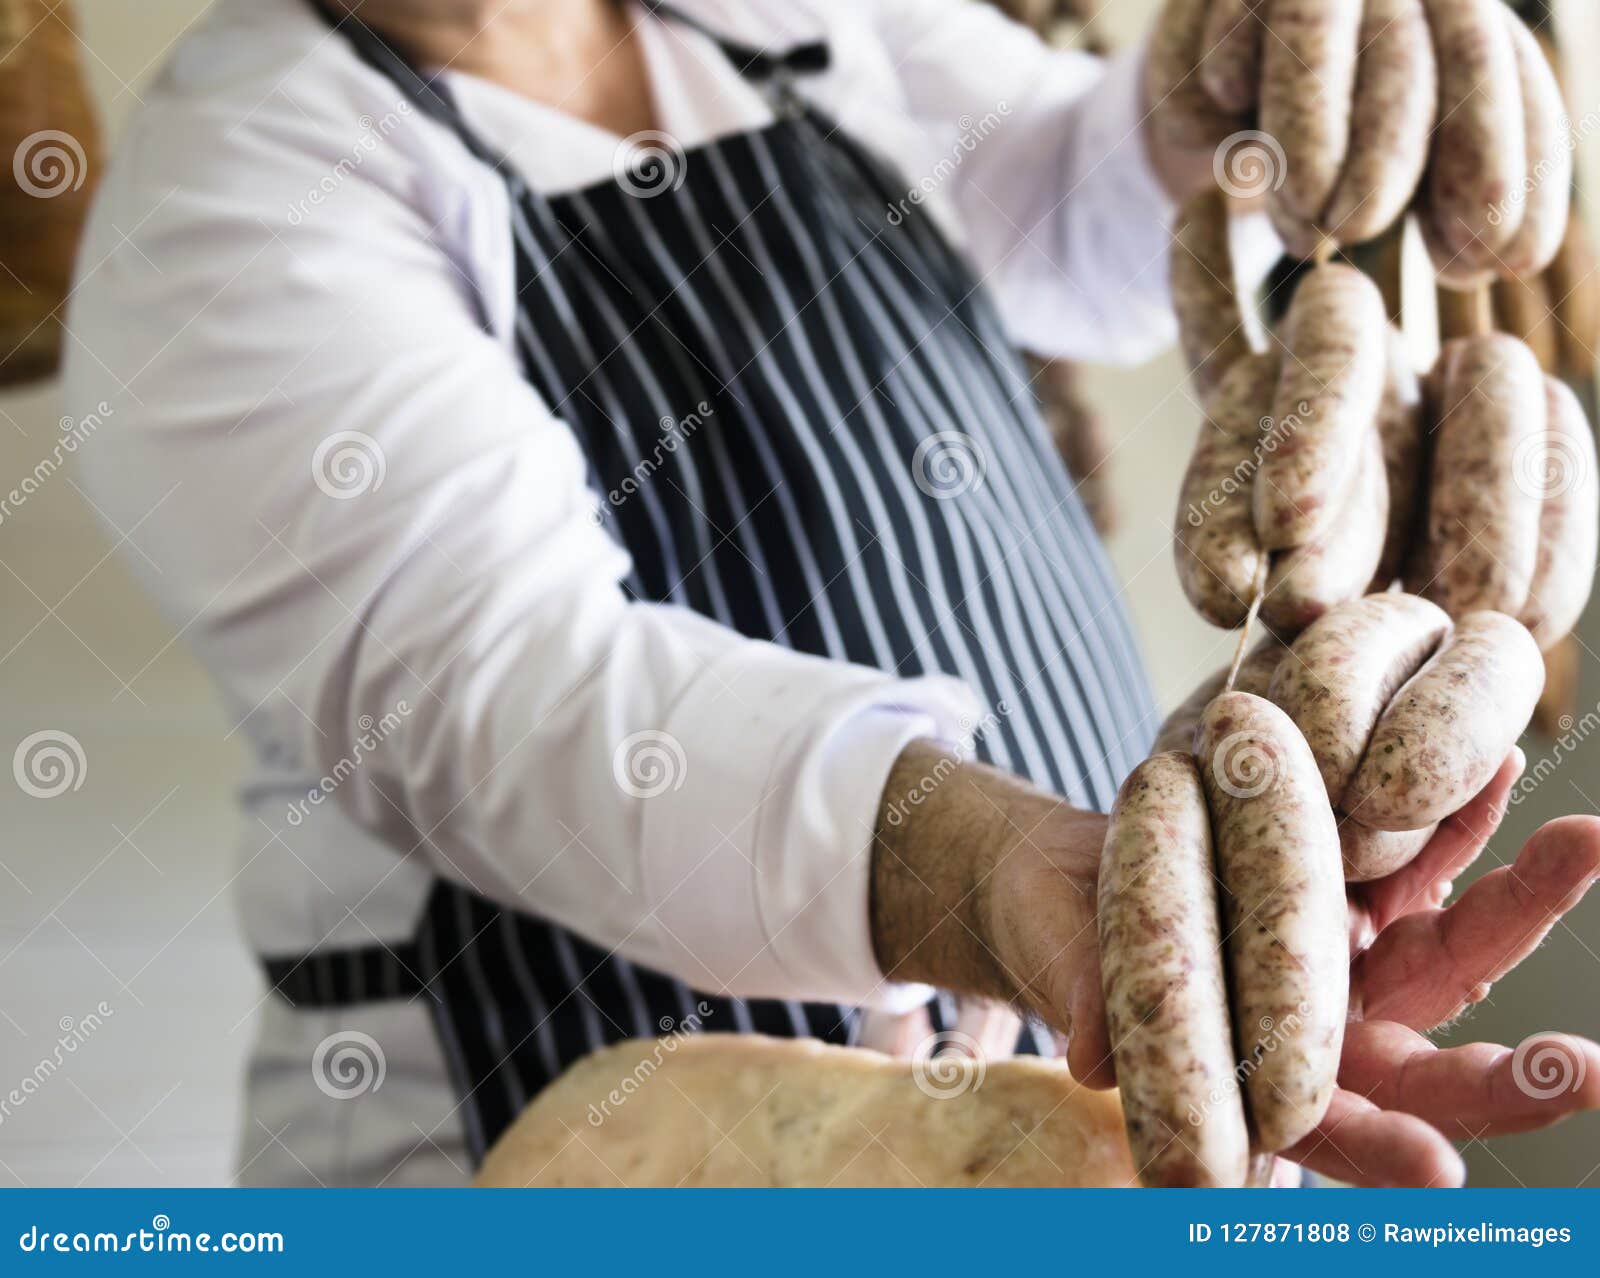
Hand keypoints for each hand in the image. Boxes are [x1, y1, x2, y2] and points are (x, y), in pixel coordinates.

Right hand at [872, 741, 1599, 1186]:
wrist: (1071, 873)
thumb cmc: (1058, 941)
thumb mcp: (1065, 969)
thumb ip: (1088, 1006)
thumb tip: (1087, 1055)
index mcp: (1258, 1074)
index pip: (1328, 1128)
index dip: (1377, 1148)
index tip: (1435, 1170)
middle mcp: (1327, 1025)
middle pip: (1428, 1062)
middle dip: (1509, 1075)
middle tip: (1583, 1070)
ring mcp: (1351, 950)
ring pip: (1452, 945)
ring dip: (1522, 903)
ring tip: (1587, 847)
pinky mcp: (1355, 877)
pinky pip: (1422, 852)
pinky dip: (1460, 816)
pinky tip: (1497, 768)